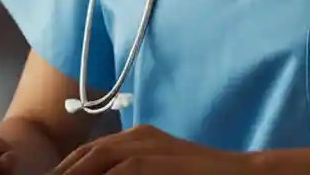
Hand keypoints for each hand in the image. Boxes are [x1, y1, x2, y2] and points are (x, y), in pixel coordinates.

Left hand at [50, 124, 250, 173]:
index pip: (89, 155)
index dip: (67, 170)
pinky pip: (118, 172)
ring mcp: (145, 146)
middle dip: (63, 173)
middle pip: (85, 155)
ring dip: (74, 174)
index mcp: (136, 140)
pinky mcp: (153, 160)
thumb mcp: (161, 173)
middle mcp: (136, 137)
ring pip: (95, 160)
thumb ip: (133, 174)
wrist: (245, 174)